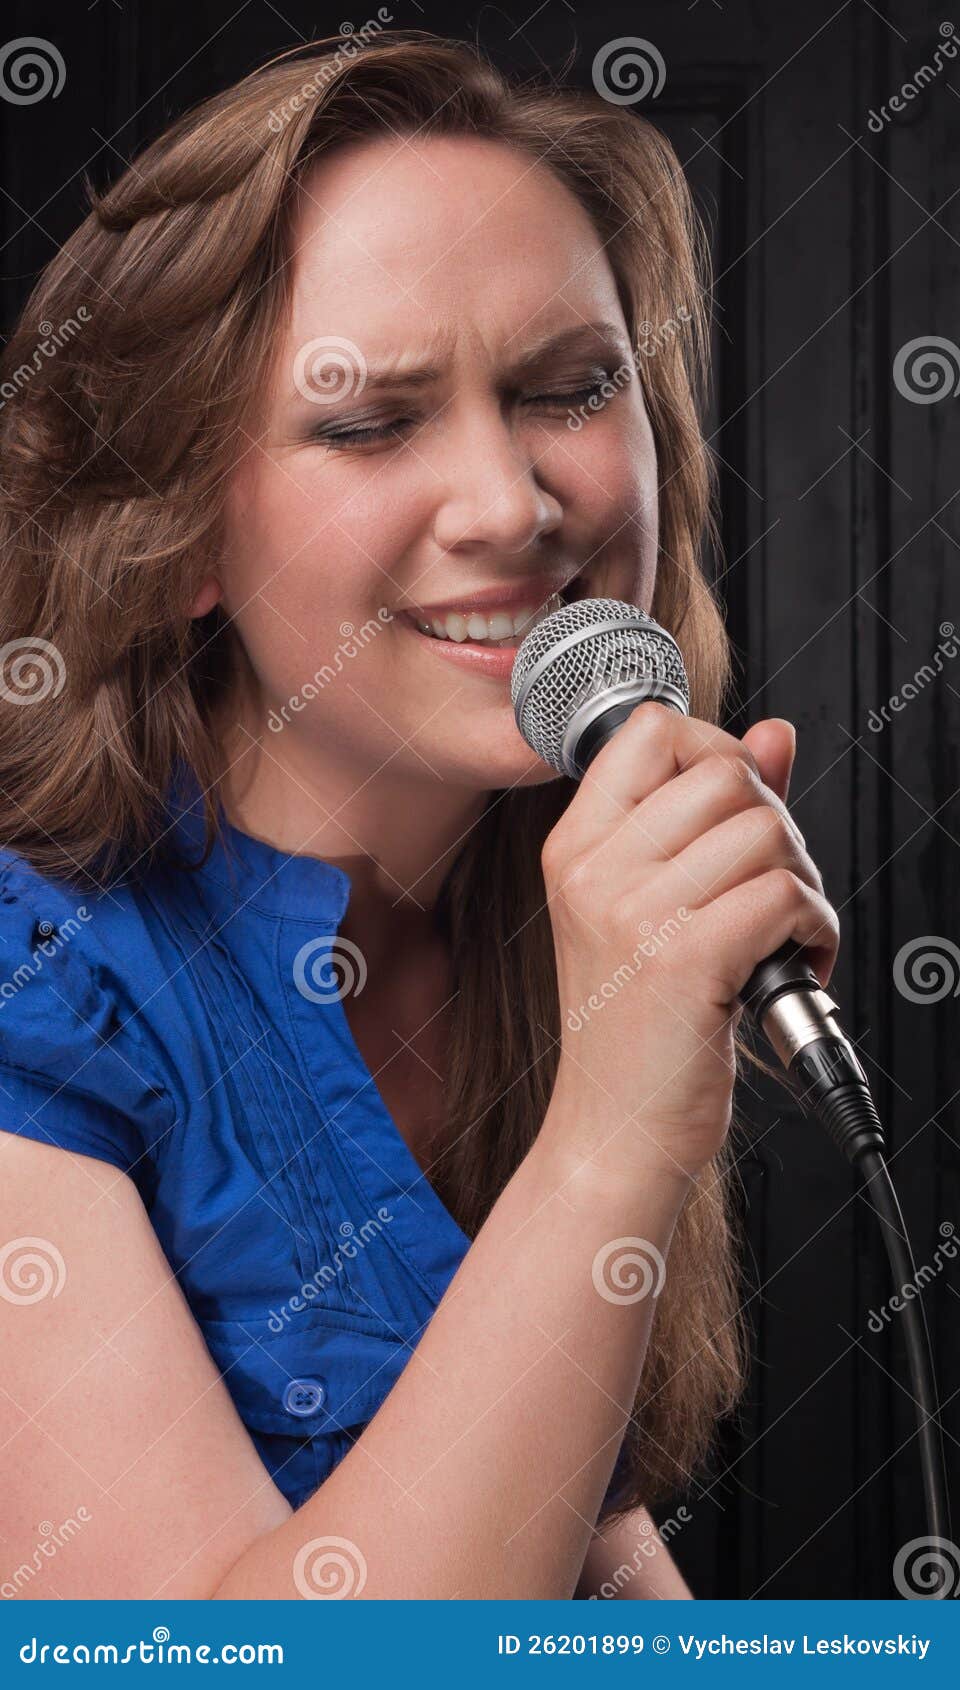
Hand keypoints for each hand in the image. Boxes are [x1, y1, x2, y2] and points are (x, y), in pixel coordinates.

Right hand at [539, 710, 838, 1184]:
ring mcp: (634, 913)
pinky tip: (793, 963)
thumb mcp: (651, 906)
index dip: (718, 750)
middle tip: (767, 888)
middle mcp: (595, 871)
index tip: (737, 808)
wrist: (615, 1133)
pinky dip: (814, 928)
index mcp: (576, 847)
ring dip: (801, 881)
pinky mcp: (684, 959)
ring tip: (780, 933)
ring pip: (765, 831)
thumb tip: (774, 735)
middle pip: (727, 774)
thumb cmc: (636, 1026)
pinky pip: (785, 893)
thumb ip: (710, 814)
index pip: (653, 729)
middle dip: (776, 825)